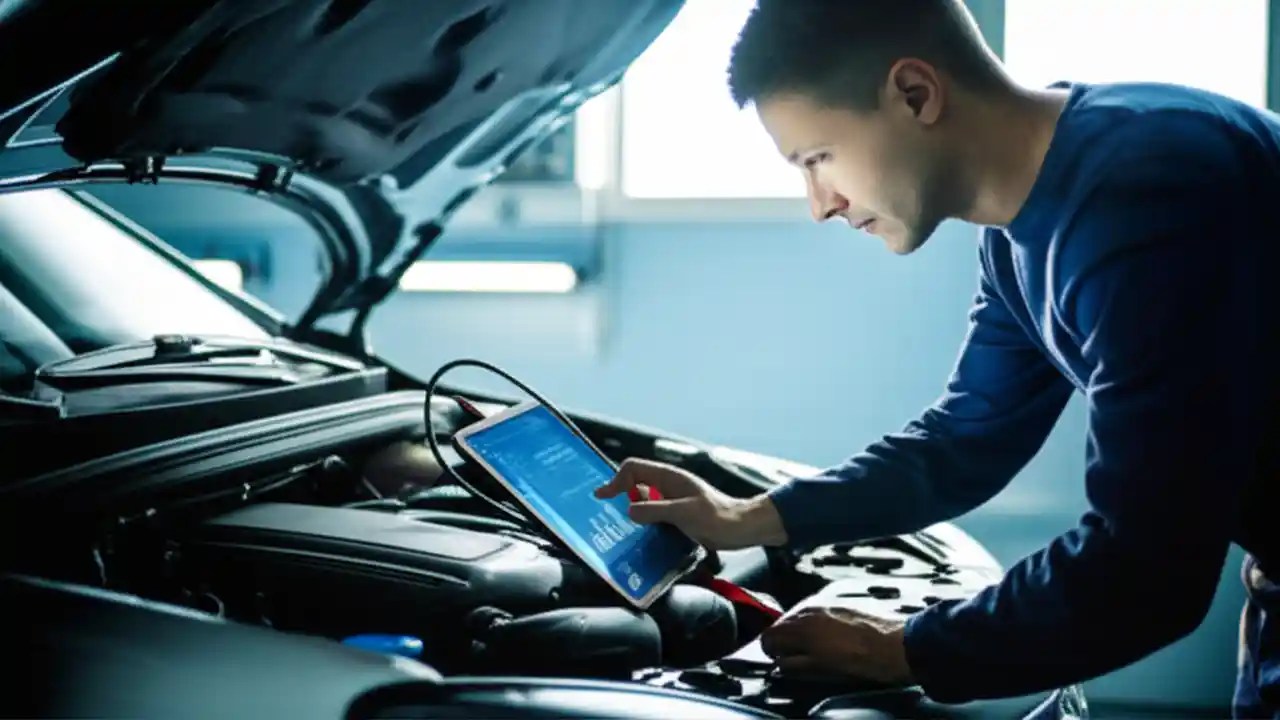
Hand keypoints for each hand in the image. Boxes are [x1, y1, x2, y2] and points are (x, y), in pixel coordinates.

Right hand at [593, 458, 786, 549]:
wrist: (743, 528)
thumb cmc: (718, 517)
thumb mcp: (684, 513)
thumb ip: (655, 510)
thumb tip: (628, 510)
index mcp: (669, 477)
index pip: (633, 468)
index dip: (616, 480)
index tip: (604, 498)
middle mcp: (668, 486)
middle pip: (634, 483)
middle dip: (619, 495)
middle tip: (606, 516)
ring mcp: (672, 500)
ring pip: (643, 500)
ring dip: (631, 511)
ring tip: (620, 530)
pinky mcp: (677, 515)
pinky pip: (653, 515)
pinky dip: (643, 522)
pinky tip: (641, 538)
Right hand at [760, 606, 913, 685]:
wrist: (893, 645)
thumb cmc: (860, 660)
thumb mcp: (821, 668)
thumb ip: (795, 664)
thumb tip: (780, 664)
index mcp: (801, 628)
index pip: (769, 635)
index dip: (770, 650)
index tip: (777, 660)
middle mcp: (808, 610)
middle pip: (781, 623)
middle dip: (782, 639)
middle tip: (791, 656)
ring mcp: (824, 604)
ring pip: (797, 615)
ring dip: (796, 630)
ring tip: (808, 647)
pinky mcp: (838, 603)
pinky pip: (813, 611)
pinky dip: (810, 623)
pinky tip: (823, 636)